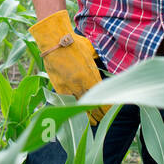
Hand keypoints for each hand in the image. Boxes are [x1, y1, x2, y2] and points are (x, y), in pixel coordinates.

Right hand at [29, 10, 109, 127]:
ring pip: (79, 104)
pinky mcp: (58, 86)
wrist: (54, 40)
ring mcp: (67, 85)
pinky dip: (73, 108)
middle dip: (98, 112)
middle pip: (91, 102)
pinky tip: (77, 113)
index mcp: (89, 74)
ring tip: (92, 122)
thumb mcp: (90, 51)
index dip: (105, 104)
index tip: (110, 110)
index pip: (100, 94)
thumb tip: (102, 63)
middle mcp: (79, 83)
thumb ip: (96, 61)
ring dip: (86, 114)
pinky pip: (67, 101)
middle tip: (103, 119)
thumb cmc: (74, 43)